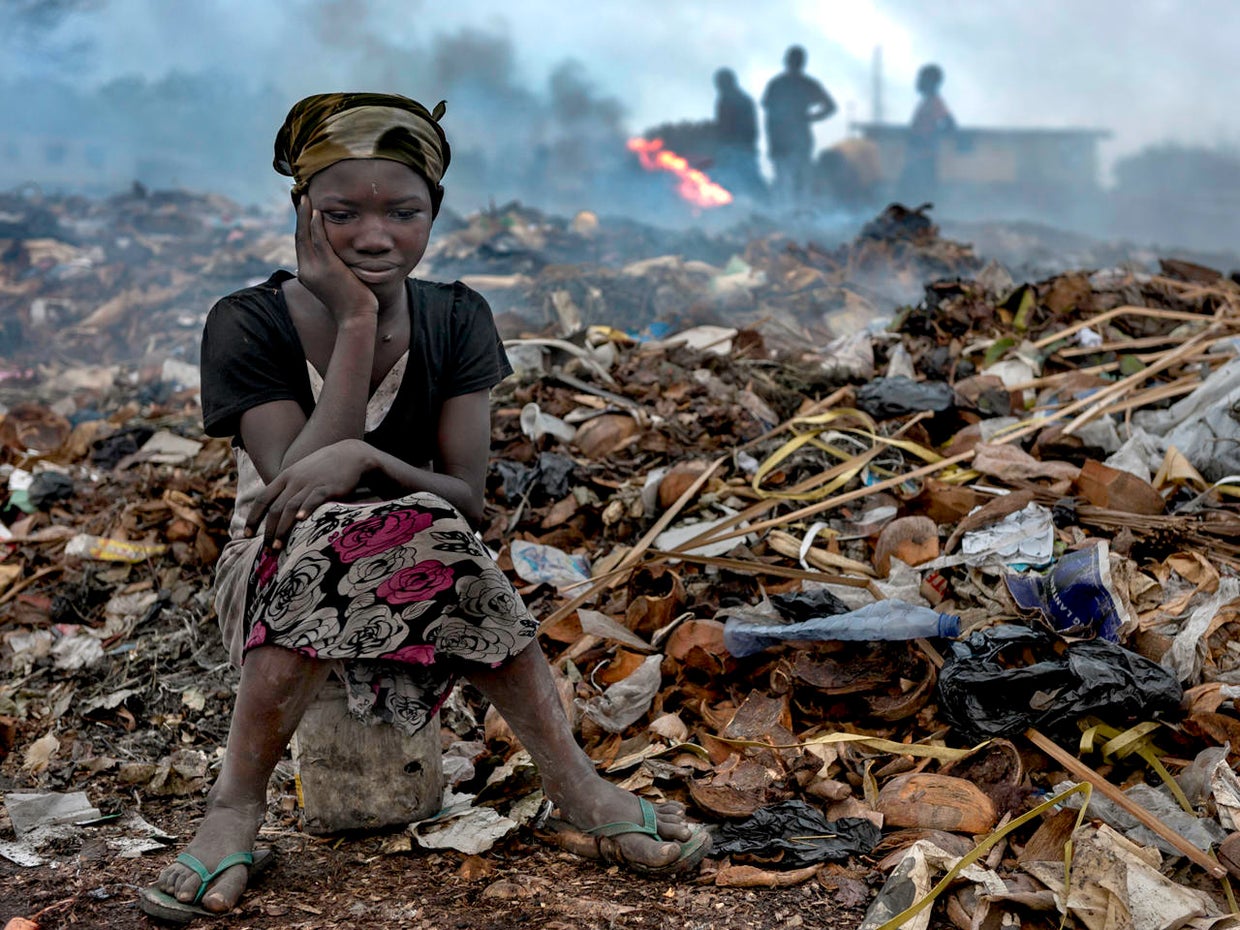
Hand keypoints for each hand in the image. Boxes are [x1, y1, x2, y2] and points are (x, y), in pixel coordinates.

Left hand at [245, 440, 371, 548]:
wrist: (350, 455)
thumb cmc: (324, 469)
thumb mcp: (301, 474)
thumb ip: (288, 490)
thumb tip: (276, 511)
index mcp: (285, 478)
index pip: (262, 499)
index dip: (253, 518)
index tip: (246, 535)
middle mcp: (294, 481)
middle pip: (275, 508)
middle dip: (268, 531)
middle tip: (267, 550)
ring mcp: (311, 484)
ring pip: (290, 508)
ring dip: (282, 529)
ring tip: (278, 546)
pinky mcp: (328, 488)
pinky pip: (314, 499)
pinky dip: (306, 509)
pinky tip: (301, 520)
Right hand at [294, 194, 377, 323]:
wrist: (356, 318)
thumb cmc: (351, 302)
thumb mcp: (336, 284)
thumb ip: (330, 270)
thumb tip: (334, 259)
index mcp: (307, 274)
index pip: (301, 245)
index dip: (301, 226)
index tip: (304, 210)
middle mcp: (306, 270)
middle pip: (299, 237)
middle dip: (300, 216)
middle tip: (303, 197)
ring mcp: (315, 269)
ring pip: (305, 236)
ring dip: (305, 216)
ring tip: (307, 199)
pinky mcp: (327, 268)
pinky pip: (318, 241)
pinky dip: (316, 226)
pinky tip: (317, 213)